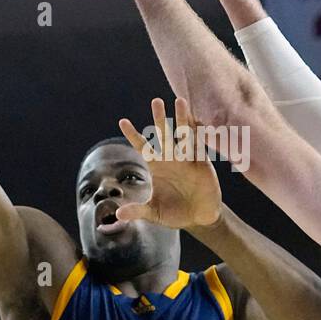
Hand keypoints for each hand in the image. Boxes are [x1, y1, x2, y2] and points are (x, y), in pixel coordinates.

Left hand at [117, 97, 222, 230]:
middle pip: (164, 134)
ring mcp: (187, 159)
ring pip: (183, 134)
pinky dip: (200, 132)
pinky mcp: (202, 163)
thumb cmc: (174, 213)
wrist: (198, 218)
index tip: (122, 121)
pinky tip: (199, 119)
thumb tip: (118, 215)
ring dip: (182, 118)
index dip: (133, 134)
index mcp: (157, 167)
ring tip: (180, 101)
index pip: (143, 147)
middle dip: (160, 118)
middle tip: (156, 101)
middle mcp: (171, 158)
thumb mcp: (154, 213)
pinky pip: (200, 145)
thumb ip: (137, 211)